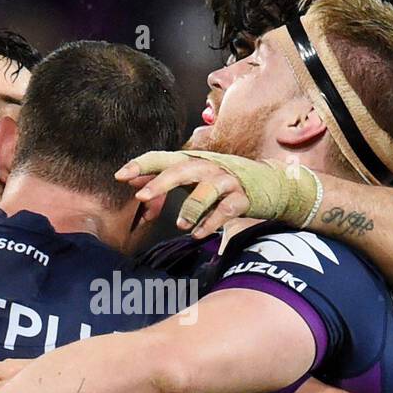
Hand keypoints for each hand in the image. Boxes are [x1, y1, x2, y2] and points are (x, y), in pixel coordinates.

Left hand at [116, 150, 317, 237]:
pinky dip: (210, 224)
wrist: (271, 183)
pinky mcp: (242, 198)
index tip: (120, 176)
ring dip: (190, 209)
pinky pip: (224, 211)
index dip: (141, 165)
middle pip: (181, 170)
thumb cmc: (224, 183)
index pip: (162, 158)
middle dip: (160, 183)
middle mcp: (209, 167)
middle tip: (141, 197)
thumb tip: (134, 184)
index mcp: (193, 161)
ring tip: (180, 225)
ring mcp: (227, 182)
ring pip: (205, 191)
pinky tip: (199, 234)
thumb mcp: (194, 179)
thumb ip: (165, 180)